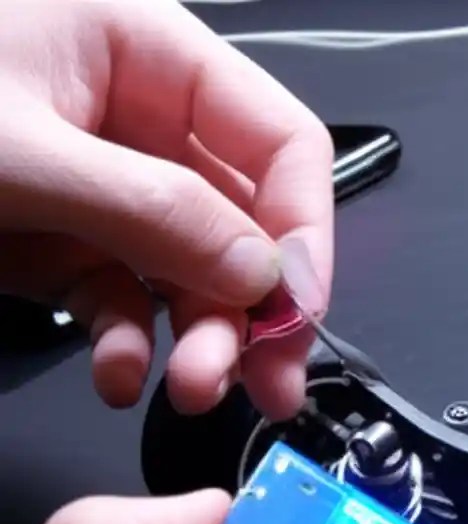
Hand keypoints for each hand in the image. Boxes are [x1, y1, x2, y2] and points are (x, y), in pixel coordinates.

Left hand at [0, 0, 333, 420]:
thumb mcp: (15, 152)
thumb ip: (151, 210)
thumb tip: (260, 272)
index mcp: (148, 53)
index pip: (278, 144)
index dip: (303, 231)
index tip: (296, 314)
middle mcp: (139, 119)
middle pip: (243, 220)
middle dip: (252, 307)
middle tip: (255, 382)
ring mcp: (102, 184)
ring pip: (191, 270)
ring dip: (197, 338)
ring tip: (181, 390)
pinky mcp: (60, 237)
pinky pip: (125, 295)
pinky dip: (128, 341)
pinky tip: (116, 373)